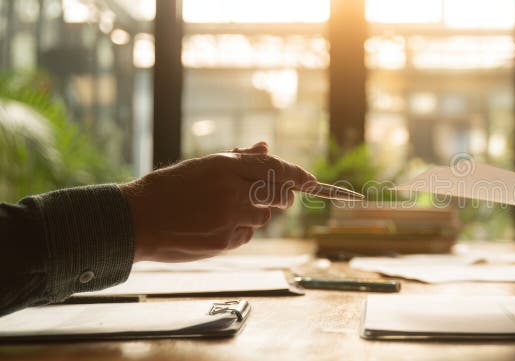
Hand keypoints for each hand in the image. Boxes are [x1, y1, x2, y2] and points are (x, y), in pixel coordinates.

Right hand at [120, 142, 316, 262]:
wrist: (136, 220)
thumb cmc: (168, 189)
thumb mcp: (202, 166)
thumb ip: (238, 159)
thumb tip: (266, 148)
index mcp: (225, 165)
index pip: (274, 168)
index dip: (297, 175)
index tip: (310, 180)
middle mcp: (232, 189)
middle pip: (277, 194)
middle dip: (282, 196)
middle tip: (277, 196)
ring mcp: (230, 217)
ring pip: (262, 217)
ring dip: (254, 214)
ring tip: (225, 210)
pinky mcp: (224, 240)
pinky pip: (246, 235)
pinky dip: (239, 231)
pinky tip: (215, 226)